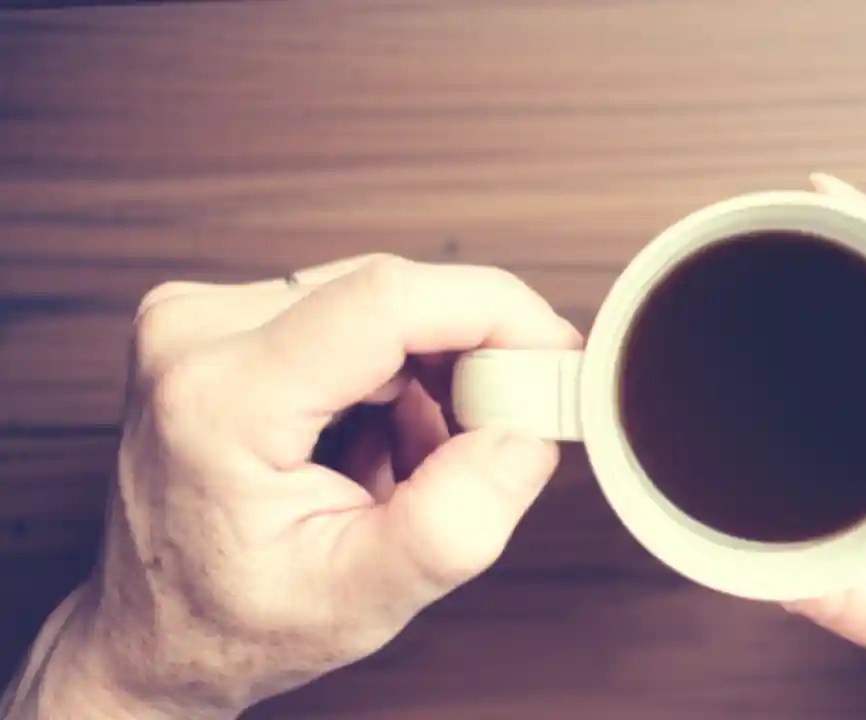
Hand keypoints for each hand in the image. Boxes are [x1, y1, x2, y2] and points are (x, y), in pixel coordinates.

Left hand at [3, 256, 579, 718]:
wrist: (150, 632)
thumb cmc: (234, 623)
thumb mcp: (360, 600)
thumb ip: (456, 522)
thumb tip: (527, 432)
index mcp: (219, 400)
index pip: (388, 299)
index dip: (495, 312)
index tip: (554, 359)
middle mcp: (195, 334)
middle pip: (392, 294)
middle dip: (468, 359)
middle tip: (490, 441)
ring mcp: (200, 318)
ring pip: (380, 301)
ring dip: (427, 374)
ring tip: (409, 465)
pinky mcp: (221, 319)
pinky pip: (350, 314)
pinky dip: (393, 373)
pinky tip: (377, 442)